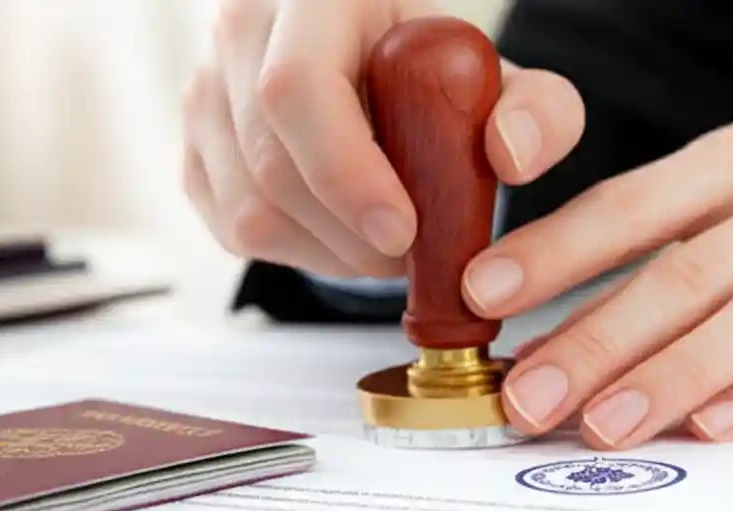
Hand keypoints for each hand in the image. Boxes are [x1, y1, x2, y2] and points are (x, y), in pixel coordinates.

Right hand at [182, 0, 584, 277]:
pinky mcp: (194, 154)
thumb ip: (538, 109)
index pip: (296, 89)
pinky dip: (301, 253)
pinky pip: (235, 230)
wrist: (371, 65)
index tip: (404, 230)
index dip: (345, 172)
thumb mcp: (498, 77)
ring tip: (387, 245)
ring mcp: (204, 96)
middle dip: (351, 234)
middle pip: (271, 165)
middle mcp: (239, 35)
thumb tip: (511, 157)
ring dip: (330, 252)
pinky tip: (344, 236)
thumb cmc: (433, 71)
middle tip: (413, 254)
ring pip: (249, 210)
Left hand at [464, 123, 732, 447]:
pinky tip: (715, 428)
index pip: (629, 203)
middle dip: (597, 339)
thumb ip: (653, 260)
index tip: (483, 291)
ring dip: (672, 376)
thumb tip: (546, 339)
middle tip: (532, 395)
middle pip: (684, 271)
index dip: (553, 249)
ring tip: (605, 425)